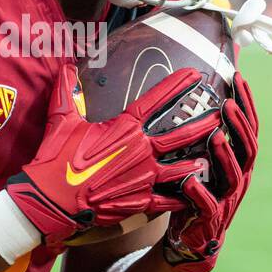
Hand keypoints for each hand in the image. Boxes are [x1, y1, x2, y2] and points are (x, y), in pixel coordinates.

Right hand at [6, 65, 219, 244]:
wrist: (51, 200)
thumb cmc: (56, 158)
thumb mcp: (60, 120)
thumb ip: (67, 92)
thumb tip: (65, 68)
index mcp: (124, 129)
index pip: (157, 102)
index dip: (178, 86)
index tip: (196, 75)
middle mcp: (140, 152)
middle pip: (180, 135)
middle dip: (202, 123)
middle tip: (220, 115)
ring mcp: (143, 179)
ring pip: (181, 168)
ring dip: (198, 160)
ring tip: (213, 154)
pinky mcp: (140, 203)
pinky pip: (169, 200)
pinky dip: (184, 196)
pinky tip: (196, 192)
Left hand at [162, 70, 258, 271]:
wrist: (192, 238)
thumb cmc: (197, 193)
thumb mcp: (204, 161)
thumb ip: (207, 136)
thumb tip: (199, 98)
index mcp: (239, 162)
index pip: (249, 129)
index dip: (247, 104)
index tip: (239, 78)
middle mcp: (240, 179)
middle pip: (249, 148)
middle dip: (240, 124)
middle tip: (229, 102)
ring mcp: (227, 199)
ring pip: (234, 175)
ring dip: (226, 154)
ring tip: (216, 135)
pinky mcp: (210, 218)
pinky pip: (208, 205)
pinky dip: (200, 192)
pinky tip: (192, 180)